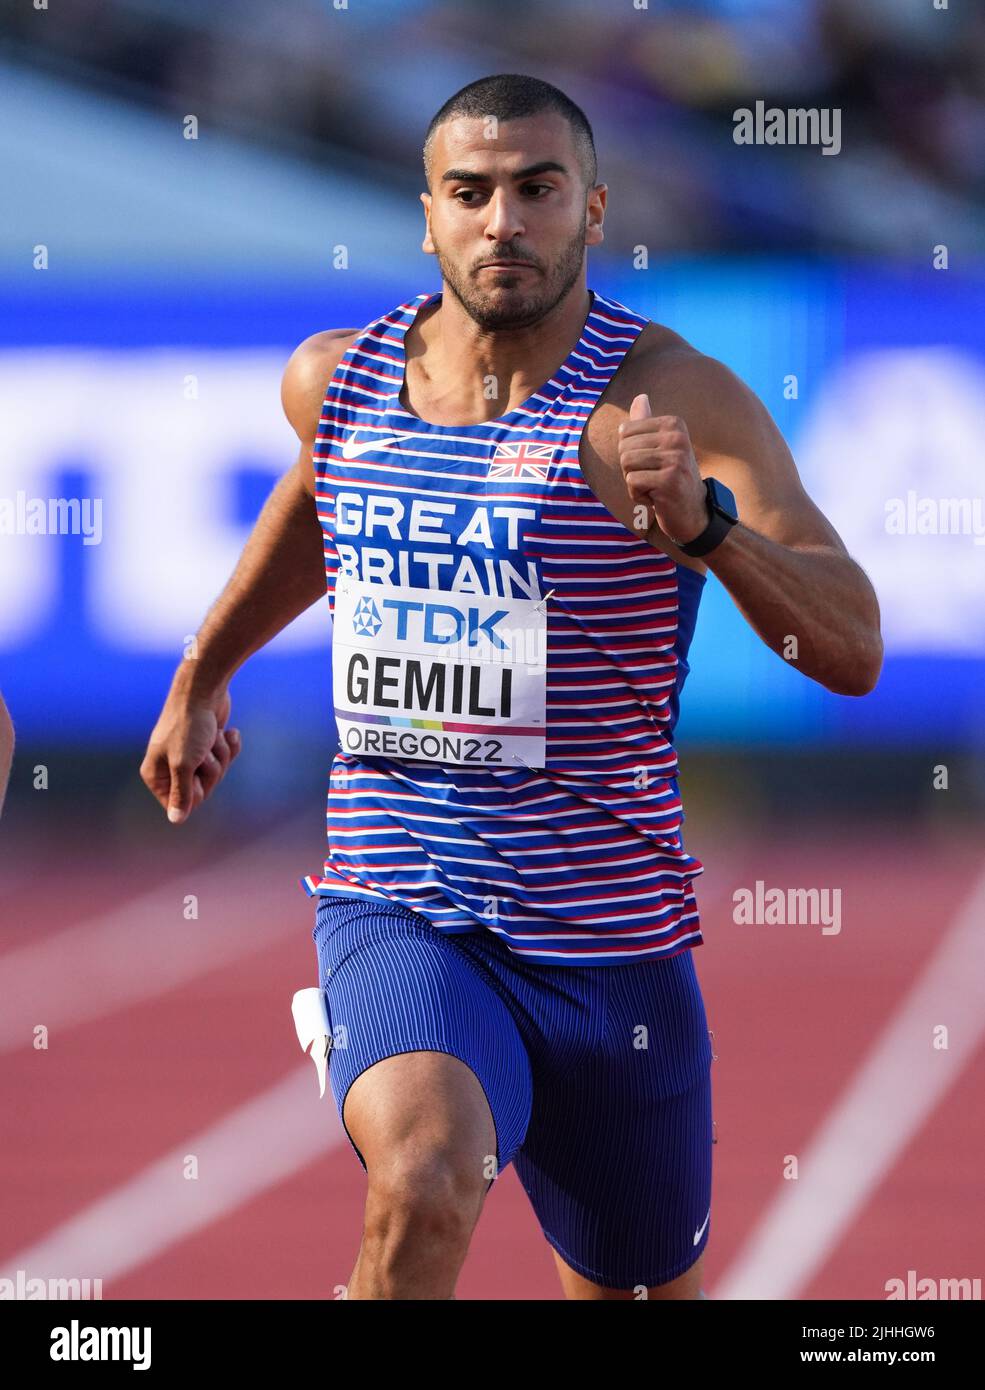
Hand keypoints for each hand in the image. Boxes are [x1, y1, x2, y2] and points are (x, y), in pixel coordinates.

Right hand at [140, 683, 241, 823]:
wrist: (204, 690)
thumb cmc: (188, 727)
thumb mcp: (183, 765)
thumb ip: (182, 794)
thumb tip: (175, 821)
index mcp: (156, 774)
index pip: (183, 804)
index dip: (196, 791)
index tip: (193, 773)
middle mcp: (170, 766)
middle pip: (203, 789)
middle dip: (212, 769)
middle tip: (204, 751)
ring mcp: (191, 754)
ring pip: (217, 772)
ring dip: (221, 754)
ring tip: (212, 737)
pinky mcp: (209, 743)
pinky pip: (227, 756)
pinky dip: (230, 744)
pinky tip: (226, 731)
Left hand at [618, 394, 707, 544]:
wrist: (693, 512)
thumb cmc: (671, 478)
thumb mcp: (660, 447)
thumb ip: (646, 422)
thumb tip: (640, 397)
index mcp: (674, 424)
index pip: (625, 431)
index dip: (630, 452)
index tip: (651, 463)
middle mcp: (676, 438)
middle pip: (623, 448)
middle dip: (630, 468)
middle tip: (652, 477)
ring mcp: (675, 459)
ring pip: (626, 465)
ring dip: (634, 482)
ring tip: (654, 486)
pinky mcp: (669, 481)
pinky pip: (632, 482)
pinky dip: (637, 495)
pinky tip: (656, 498)